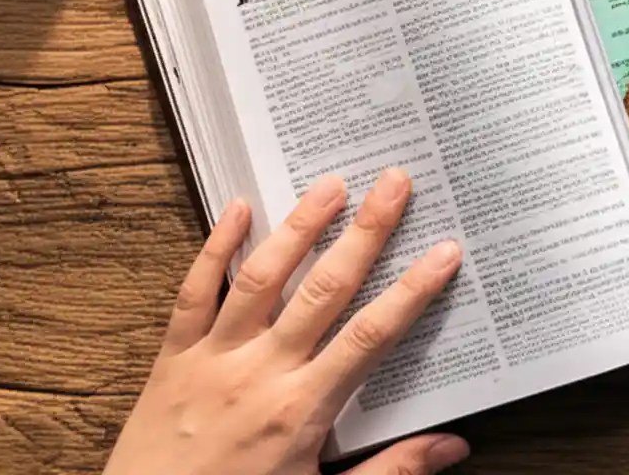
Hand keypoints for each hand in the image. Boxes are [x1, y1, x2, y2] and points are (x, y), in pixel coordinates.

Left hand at [105, 168, 468, 474]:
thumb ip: (392, 471)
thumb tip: (455, 446)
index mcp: (303, 410)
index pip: (372, 335)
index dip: (413, 290)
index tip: (444, 251)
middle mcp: (261, 372)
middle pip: (325, 289)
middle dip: (365, 232)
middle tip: (394, 183)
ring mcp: (213, 359)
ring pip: (262, 278)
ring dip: (299, 226)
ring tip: (330, 183)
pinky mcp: (173, 358)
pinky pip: (194, 293)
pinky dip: (214, 247)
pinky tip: (237, 207)